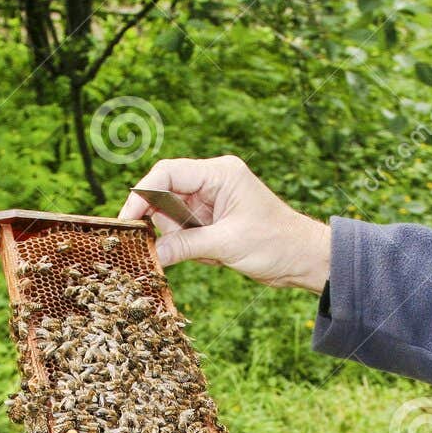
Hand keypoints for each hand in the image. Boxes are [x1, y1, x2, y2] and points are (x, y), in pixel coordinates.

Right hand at [117, 155, 330, 292]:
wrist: (302, 259)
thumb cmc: (276, 243)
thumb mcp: (227, 244)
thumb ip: (185, 245)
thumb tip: (152, 252)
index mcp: (219, 173)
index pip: (168, 173)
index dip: (143, 193)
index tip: (129, 219)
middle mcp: (213, 182)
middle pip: (165, 195)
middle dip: (162, 222)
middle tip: (163, 247)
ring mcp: (211, 202)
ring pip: (172, 216)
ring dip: (178, 238)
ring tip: (206, 253)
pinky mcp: (212, 221)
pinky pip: (184, 231)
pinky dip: (188, 246)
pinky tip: (211, 255)